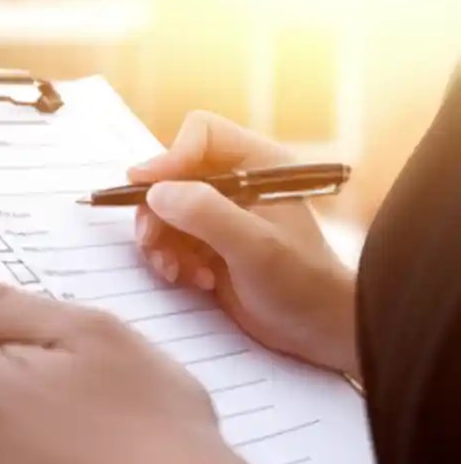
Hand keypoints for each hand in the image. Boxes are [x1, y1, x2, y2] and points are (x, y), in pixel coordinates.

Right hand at [129, 111, 357, 375]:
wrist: (316, 329)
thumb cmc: (301, 284)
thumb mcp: (254, 246)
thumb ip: (206, 214)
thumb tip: (156, 192)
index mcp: (258, 164)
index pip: (200, 135)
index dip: (169, 158)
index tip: (147, 191)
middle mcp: (235, 180)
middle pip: (171, 174)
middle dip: (158, 212)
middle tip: (154, 244)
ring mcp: (219, 212)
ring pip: (163, 208)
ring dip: (161, 242)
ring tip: (180, 272)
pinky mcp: (207, 241)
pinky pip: (168, 238)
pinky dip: (170, 259)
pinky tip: (194, 280)